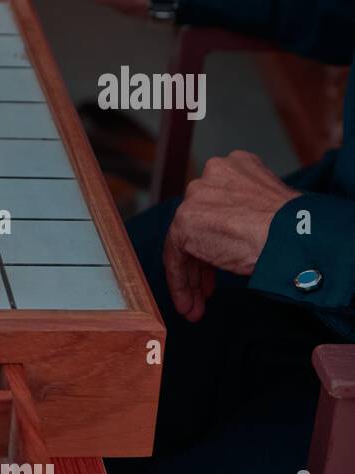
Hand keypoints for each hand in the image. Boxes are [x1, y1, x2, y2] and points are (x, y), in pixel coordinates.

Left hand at [163, 151, 300, 321]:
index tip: (221, 260)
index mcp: (235, 167)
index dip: (217, 238)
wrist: (293, 235)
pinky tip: (189, 304)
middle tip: (206, 290)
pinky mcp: (183, 222)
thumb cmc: (295, 229)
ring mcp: (195, 197)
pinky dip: (181, 283)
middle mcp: (211, 176)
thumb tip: (235, 236)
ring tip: (196, 306)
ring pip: (185, 243)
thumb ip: (244, 213)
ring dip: (191, 279)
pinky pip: (176, 257)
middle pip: (199, 225)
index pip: (217, 208)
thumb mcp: (269, 208)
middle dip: (202, 263)